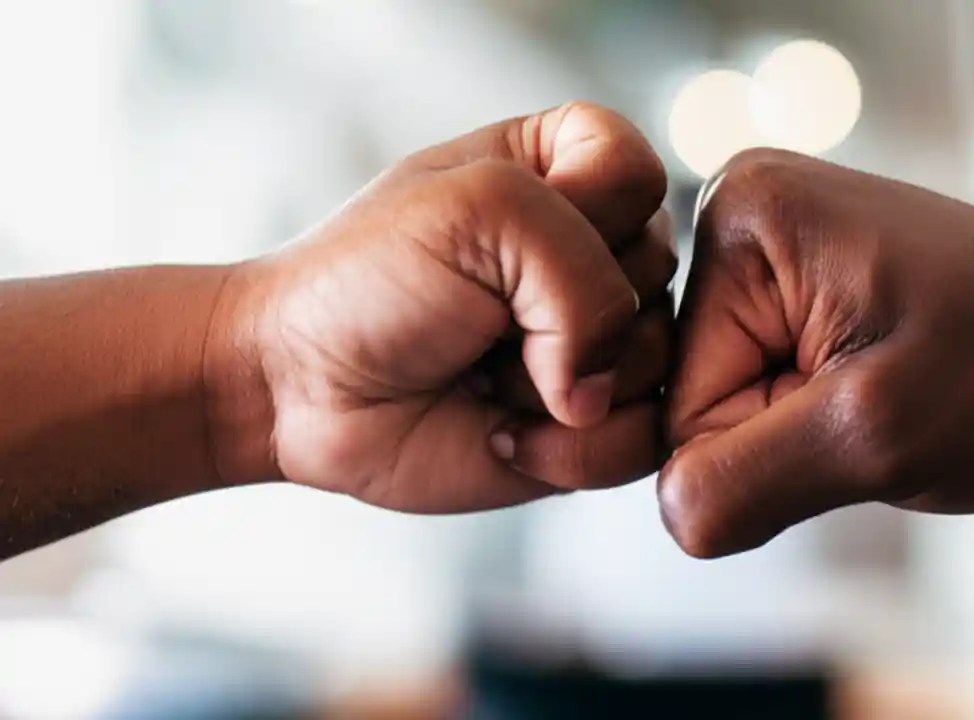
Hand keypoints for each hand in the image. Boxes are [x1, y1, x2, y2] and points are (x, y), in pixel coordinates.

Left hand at [206, 102, 674, 512]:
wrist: (300, 388)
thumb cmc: (365, 281)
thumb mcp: (478, 212)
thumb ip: (582, 269)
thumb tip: (600, 386)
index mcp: (564, 174)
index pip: (639, 170)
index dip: (588, 207)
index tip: (502, 228)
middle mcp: (592, 257)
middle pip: (660, 271)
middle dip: (565, 305)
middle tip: (483, 312)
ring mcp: (598, 345)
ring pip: (660, 362)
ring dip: (557, 383)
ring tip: (484, 373)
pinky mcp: (592, 424)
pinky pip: (640, 440)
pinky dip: (570, 448)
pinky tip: (503, 430)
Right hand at [660, 149, 973, 558]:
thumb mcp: (870, 438)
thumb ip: (734, 485)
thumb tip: (670, 514)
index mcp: (742, 212)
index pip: (676, 396)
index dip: (764, 444)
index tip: (861, 415)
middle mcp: (747, 217)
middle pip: (696, 395)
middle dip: (784, 439)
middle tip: (885, 411)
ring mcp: (780, 253)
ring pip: (733, 407)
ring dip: (808, 438)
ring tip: (900, 397)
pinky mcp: (809, 292)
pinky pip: (768, 393)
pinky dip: (823, 425)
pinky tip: (894, 394)